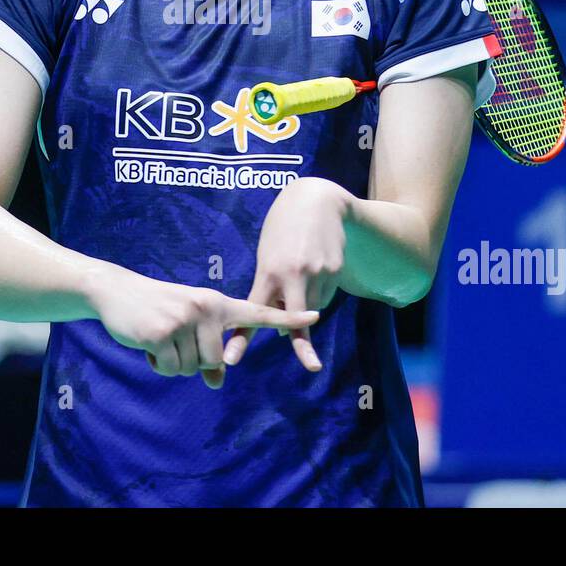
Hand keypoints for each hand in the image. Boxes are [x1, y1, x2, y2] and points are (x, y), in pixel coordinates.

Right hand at [87, 265, 317, 389]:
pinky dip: (157, 365)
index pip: (257, 313)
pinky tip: (148, 344)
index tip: (315, 317)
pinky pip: (170, 369)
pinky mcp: (161, 332)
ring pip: (192, 369)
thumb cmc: (158, 309)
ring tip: (160, 340)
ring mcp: (183, 319)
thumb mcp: (187, 325)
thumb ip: (207, 347)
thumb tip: (216, 381)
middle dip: (193, 363)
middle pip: (216, 361)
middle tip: (174, 343)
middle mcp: (205, 308)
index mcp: (217, 303)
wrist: (117, 291)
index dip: (287, 319)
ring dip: (173, 364)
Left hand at [224, 177, 348, 372]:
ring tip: (304, 272)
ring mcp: (317, 272)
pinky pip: (326, 295)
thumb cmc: (283, 231)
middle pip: (295, 319)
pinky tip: (318, 267)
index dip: (240, 339)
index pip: (253, 312)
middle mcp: (292, 274)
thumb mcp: (268, 256)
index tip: (229, 360)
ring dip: (307, 304)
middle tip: (312, 364)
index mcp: (268, 272)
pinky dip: (321, 291)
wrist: (316, 201)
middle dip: (303, 345)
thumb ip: (270, 289)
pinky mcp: (335, 269)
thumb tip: (279, 327)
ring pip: (313, 309)